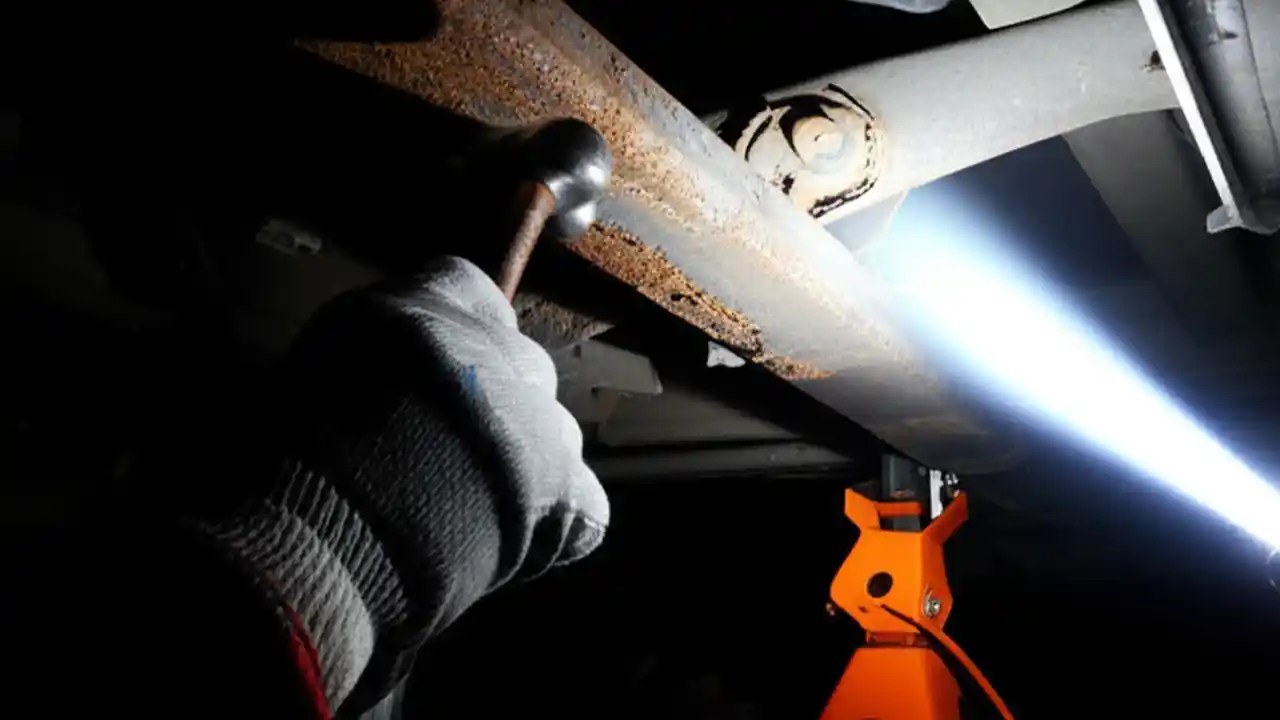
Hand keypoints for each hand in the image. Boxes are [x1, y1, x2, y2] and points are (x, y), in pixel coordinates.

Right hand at [208, 256, 607, 710]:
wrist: (335, 530)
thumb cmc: (296, 446)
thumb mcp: (308, 363)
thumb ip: (361, 346)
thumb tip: (377, 367)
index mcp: (435, 305)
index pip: (464, 287)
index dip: (448, 334)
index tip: (424, 371)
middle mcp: (502, 349)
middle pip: (516, 364)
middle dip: (488, 404)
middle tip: (434, 457)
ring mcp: (544, 422)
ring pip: (551, 434)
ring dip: (520, 466)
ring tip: (461, 512)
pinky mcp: (569, 495)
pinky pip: (580, 508)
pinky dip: (553, 530)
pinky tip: (502, 548)